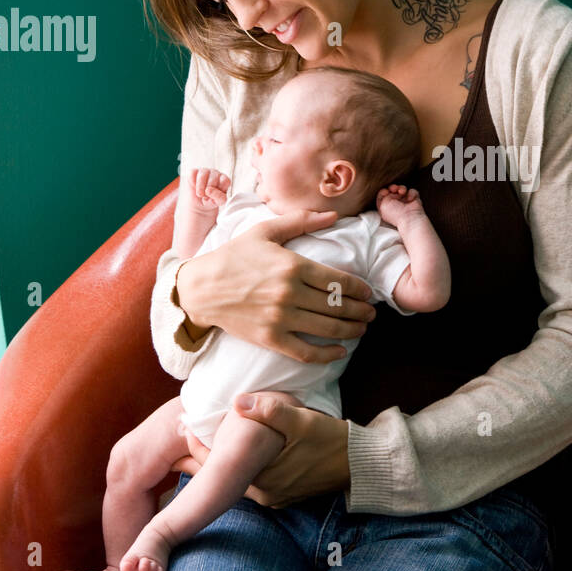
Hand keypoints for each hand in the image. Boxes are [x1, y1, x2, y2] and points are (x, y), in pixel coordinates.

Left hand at [173, 393, 349, 507]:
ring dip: (227, 460)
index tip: (184, 426)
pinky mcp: (287, 493)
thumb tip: (238, 402)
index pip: (217, 465)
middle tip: (188, 432)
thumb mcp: (301, 420)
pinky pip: (257, 479)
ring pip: (241, 476)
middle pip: (225, 473)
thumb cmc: (332, 441)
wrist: (363, 464)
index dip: (198, 445)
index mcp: (262, 479)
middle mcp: (264, 493)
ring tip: (210, 440)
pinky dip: (246, 465)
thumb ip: (269, 411)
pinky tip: (242, 451)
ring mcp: (276, 496)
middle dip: (207, 453)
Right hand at [175, 209, 377, 362]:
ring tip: (361, 328)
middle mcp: (290, 293)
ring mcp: (280, 319)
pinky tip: (340, 352)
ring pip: (328, 329)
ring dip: (351, 331)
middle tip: (371, 313)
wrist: (200, 288)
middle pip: (338, 306)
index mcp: (293, 266)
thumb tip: (333, 215)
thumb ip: (300, 221)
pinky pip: (306, 353)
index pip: (338, 281)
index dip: (359, 289)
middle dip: (361, 311)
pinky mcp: (270, 339)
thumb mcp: (265, 231)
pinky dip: (327, 355)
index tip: (368, 293)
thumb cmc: (233, 257)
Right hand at [181, 167, 230, 214]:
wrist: (199, 203)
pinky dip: (193, 183)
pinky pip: (193, 174)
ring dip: (200, 187)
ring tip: (200, 194)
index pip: (225, 180)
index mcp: (224, 179)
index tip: (214, 197)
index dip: (219, 190)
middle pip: (214, 178)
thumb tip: (208, 190)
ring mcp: (205, 171)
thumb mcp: (219, 202)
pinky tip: (194, 187)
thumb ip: (218, 197)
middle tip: (206, 197)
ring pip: (203, 175)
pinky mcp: (194, 171)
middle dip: (209, 190)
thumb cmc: (211, 201)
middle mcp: (216, 173)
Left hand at [376, 184, 425, 228]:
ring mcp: (405, 202)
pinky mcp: (414, 200)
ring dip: (402, 189)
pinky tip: (410, 199)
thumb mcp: (382, 205)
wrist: (410, 219)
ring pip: (403, 189)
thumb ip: (381, 196)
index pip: (383, 195)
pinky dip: (411, 194)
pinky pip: (413, 192)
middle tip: (394, 189)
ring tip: (402, 192)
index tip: (386, 191)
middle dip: (393, 188)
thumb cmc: (395, 214)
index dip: (384, 191)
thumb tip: (386, 191)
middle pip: (393, 191)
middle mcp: (396, 204)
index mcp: (387, 207)